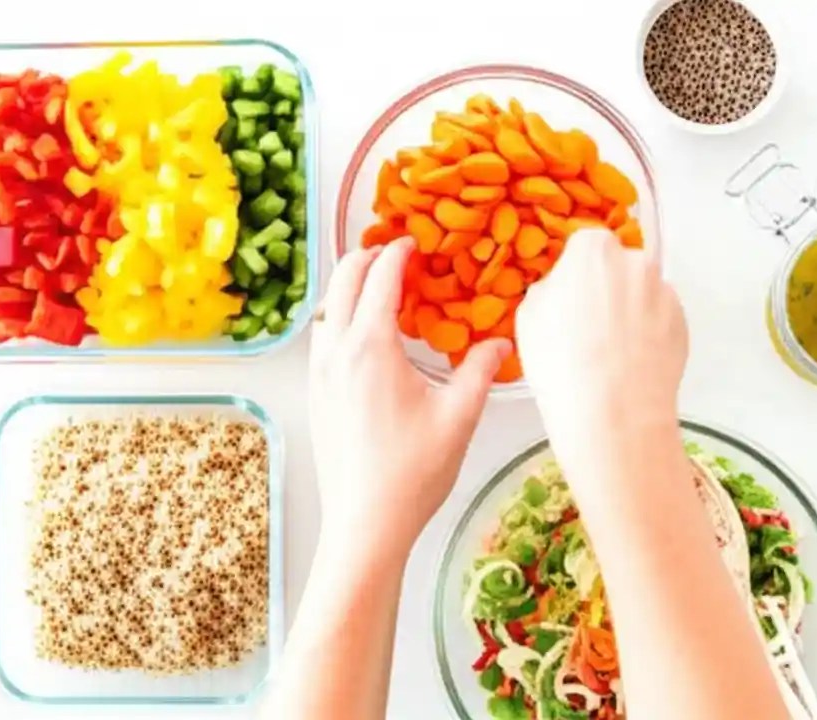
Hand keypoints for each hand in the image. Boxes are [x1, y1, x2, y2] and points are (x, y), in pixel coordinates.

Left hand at [309, 237, 511, 550]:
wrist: (365, 524)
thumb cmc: (412, 473)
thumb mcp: (459, 416)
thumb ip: (480, 370)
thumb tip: (501, 343)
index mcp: (371, 346)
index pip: (380, 276)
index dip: (399, 252)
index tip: (416, 242)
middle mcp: (336, 351)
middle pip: (342, 280)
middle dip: (368, 258)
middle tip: (396, 255)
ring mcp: (320, 374)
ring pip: (326, 309)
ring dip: (349, 289)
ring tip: (381, 293)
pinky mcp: (315, 396)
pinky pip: (322, 339)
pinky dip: (340, 320)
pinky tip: (366, 341)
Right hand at [516, 229, 687, 470]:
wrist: (613, 412)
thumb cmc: (563, 363)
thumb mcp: (530, 316)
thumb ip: (550, 289)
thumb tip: (561, 290)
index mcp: (593, 250)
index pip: (584, 246)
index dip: (575, 274)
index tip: (569, 299)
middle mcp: (635, 262)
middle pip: (618, 266)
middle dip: (606, 289)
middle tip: (588, 328)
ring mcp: (664, 292)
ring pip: (642, 293)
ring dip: (629, 311)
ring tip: (611, 352)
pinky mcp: (683, 323)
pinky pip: (660, 319)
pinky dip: (649, 334)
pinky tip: (631, 362)